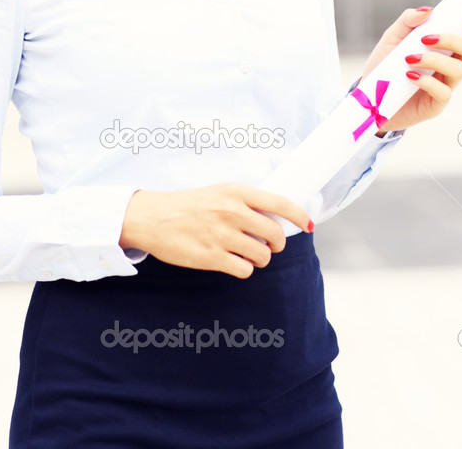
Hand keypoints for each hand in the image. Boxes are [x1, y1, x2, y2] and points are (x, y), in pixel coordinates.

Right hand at [119, 183, 312, 278]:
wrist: (152, 217)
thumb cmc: (187, 205)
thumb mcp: (219, 192)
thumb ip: (246, 202)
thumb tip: (276, 217)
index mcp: (236, 191)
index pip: (280, 203)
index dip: (300, 215)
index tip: (308, 224)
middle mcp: (232, 211)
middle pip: (276, 234)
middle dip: (276, 243)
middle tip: (267, 244)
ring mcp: (222, 235)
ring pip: (263, 255)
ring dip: (260, 258)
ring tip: (245, 252)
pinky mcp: (212, 257)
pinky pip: (245, 270)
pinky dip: (243, 268)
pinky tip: (232, 261)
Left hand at [360, 6, 461, 133]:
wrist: (369, 94)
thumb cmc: (385, 63)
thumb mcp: (392, 37)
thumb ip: (408, 20)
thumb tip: (428, 10)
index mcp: (447, 48)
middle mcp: (451, 66)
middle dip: (454, 40)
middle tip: (427, 38)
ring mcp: (445, 85)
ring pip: (459, 70)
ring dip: (435, 59)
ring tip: (408, 58)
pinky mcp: (436, 104)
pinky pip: (443, 92)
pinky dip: (428, 81)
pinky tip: (410, 75)